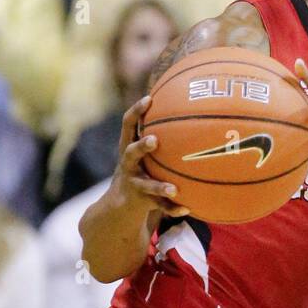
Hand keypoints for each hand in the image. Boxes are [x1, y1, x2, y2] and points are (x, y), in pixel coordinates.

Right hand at [114, 95, 189, 216]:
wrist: (119, 204)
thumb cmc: (140, 168)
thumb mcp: (143, 151)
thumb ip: (159, 132)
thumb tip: (188, 107)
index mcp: (129, 148)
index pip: (128, 125)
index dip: (136, 111)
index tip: (149, 99)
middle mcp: (128, 165)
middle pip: (131, 153)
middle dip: (141, 147)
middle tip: (154, 140)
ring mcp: (134, 185)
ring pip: (146, 186)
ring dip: (159, 187)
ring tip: (173, 189)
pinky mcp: (142, 203)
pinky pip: (160, 207)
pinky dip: (173, 208)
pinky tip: (187, 209)